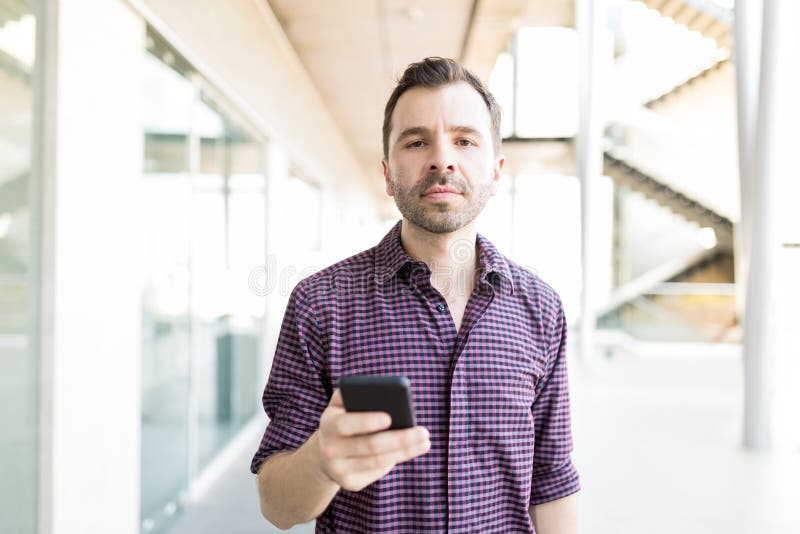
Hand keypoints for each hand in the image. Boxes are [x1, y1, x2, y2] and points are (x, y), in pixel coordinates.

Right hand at [314, 388, 430, 491]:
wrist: (326, 451)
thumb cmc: (343, 419)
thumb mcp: (342, 405)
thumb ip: (355, 394)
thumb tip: (384, 394)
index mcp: (327, 425)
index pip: (345, 424)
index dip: (366, 422)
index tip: (389, 417)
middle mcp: (330, 449)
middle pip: (370, 446)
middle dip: (400, 439)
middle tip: (423, 432)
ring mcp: (339, 470)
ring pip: (379, 461)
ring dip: (406, 451)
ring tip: (424, 441)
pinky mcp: (350, 483)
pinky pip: (378, 471)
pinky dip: (396, 459)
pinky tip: (411, 450)